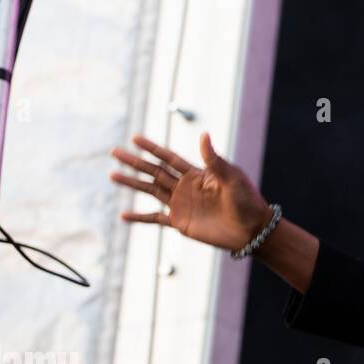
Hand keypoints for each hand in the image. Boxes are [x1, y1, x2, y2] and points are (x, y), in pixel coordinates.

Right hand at [109, 132, 272, 251]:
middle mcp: (186, 187)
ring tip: (112, 175)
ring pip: (150, 191)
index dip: (152, 148)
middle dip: (134, 162)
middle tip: (114, 152)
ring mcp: (182, 204)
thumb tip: (203, 134)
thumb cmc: (247, 201)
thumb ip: (214, 159)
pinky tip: (123, 215)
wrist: (252, 229)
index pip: (170, 158)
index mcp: (198, 173)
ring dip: (132, 184)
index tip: (135, 138)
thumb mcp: (232, 178)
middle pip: (154, 171)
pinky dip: (139, 218)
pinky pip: (155, 219)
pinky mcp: (181, 222)